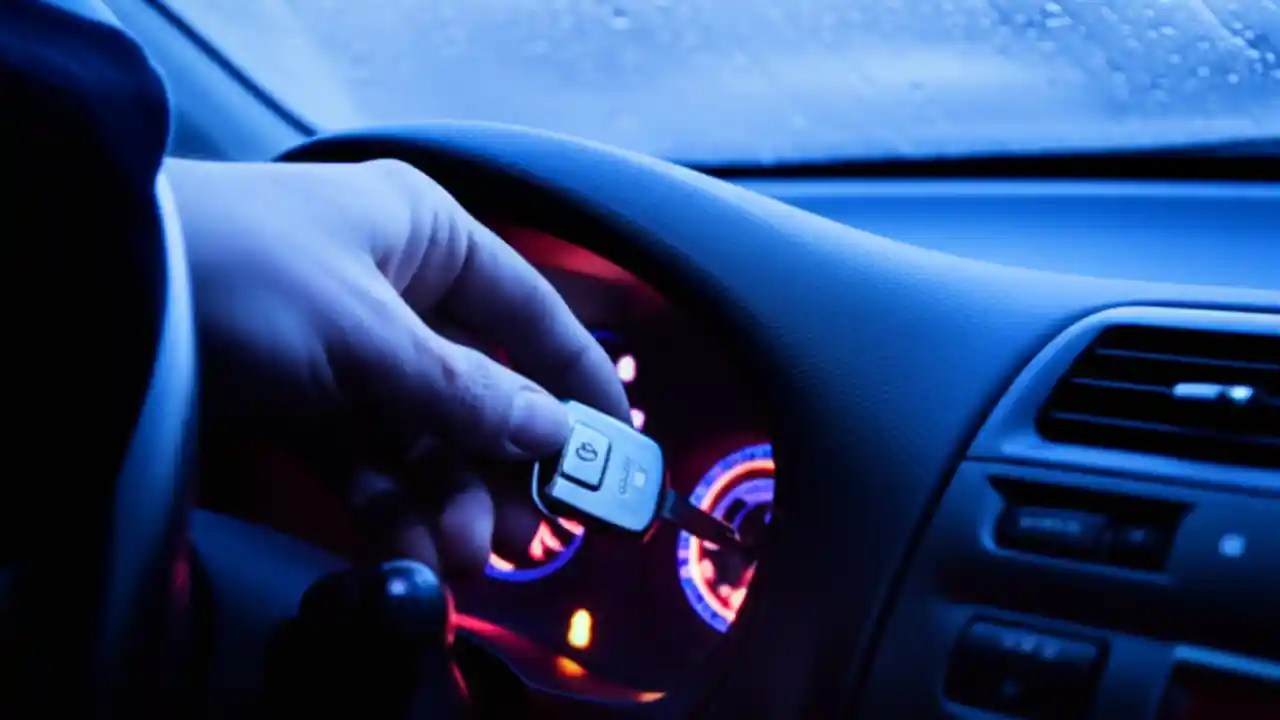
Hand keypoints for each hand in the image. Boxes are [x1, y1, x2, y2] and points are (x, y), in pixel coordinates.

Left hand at [166, 158, 627, 574]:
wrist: (89, 300)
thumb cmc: (232, 273)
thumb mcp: (367, 337)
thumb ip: (468, 394)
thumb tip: (552, 431)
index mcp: (425, 238)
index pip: (532, 313)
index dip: (577, 382)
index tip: (614, 446)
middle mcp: (396, 290)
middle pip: (483, 389)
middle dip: (506, 464)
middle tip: (533, 528)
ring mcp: (350, 350)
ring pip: (429, 436)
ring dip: (452, 499)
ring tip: (466, 554)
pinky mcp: (304, 402)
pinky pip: (373, 462)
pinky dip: (395, 508)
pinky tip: (415, 549)